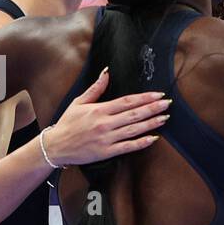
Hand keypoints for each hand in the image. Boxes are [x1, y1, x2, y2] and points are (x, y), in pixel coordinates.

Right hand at [42, 68, 169, 165]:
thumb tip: (106, 72)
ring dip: (151, 124)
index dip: (144, 98)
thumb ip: (95, 88)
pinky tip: (153, 138)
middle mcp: (105, 123)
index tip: (158, 95)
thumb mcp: (78, 102)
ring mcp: (107, 138)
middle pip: (134, 114)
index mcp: (99, 110)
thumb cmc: (67, 123)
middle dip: (152, 108)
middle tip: (167, 104)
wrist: (56, 146)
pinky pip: (127, 147)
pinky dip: (141, 143)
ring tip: (164, 118)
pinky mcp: (106, 152)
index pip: (127, 101)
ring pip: (134, 130)